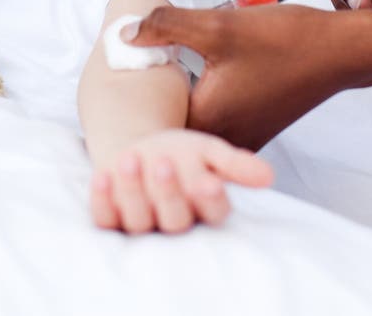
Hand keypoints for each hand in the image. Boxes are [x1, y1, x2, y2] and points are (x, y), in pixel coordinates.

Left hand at [90, 128, 272, 233]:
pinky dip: (102, 199)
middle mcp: (172, 220)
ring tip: (131, 158)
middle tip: (164, 163)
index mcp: (202, 207)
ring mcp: (140, 221)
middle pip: (175, 219)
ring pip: (139, 219)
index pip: (213, 213)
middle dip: (169, 192)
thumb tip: (268, 175)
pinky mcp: (111, 218)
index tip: (207, 182)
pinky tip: (102, 176)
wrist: (140, 152)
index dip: (209, 201)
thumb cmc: (180, 156)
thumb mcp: (207, 151)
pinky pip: (105, 217)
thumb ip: (234, 163)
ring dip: (134, 191)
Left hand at [127, 5, 349, 150]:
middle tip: (122, 75)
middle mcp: (223, 138)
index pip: (152, 127)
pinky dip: (197, 98)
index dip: (130, 105)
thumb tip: (122, 34)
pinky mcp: (253, 126)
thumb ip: (165, 27)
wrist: (339, 50)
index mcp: (209, 122)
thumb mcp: (216, 25)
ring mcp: (241, 135)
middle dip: (148, 103)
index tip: (109, 85)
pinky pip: (212, 118)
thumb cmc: (283, 40)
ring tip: (152, 68)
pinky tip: (190, 72)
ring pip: (191, 122)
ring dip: (174, 99)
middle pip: (169, 128)